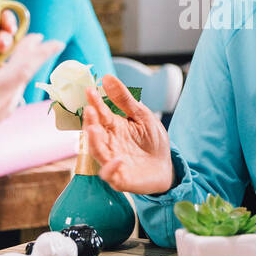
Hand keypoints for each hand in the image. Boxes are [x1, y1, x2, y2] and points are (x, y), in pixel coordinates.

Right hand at [0, 22, 63, 179]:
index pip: (18, 73)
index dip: (36, 54)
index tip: (52, 40)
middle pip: (18, 83)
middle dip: (30, 60)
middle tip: (37, 42)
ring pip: (11, 98)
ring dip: (19, 78)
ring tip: (19, 62)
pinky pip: (0, 110)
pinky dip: (7, 94)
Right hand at [81, 74, 173, 193]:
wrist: (166, 166)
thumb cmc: (152, 141)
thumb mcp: (142, 116)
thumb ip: (125, 100)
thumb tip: (107, 77)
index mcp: (113, 126)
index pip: (100, 113)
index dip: (94, 102)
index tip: (90, 90)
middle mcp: (108, 143)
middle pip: (94, 132)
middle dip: (90, 122)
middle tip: (89, 110)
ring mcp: (112, 161)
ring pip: (97, 152)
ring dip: (94, 142)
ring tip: (93, 130)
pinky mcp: (119, 178)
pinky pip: (110, 174)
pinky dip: (111, 168)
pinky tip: (118, 159)